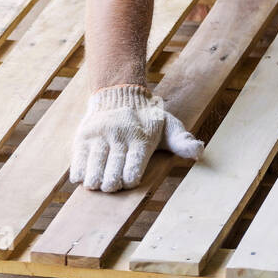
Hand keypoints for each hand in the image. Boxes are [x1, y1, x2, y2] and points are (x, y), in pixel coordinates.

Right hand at [69, 84, 202, 192]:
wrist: (121, 92)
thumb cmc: (148, 119)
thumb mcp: (169, 126)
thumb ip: (182, 142)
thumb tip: (199, 151)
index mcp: (142, 137)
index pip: (134, 166)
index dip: (130, 178)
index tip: (130, 180)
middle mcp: (120, 136)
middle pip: (112, 173)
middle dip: (112, 184)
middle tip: (112, 185)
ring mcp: (100, 136)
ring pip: (93, 169)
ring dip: (95, 181)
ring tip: (98, 183)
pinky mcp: (84, 136)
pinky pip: (78, 161)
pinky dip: (80, 173)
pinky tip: (84, 177)